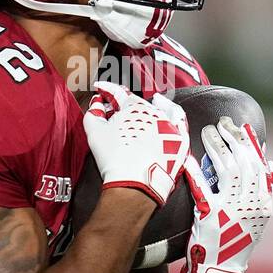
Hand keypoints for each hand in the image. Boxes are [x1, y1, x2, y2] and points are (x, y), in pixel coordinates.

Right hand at [83, 80, 189, 205]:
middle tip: (112, 112)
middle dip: (123, 106)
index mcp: (133, 107)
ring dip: (146, 110)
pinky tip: (165, 113)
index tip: (101, 89)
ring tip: (136, 115)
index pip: (118, 92)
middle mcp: (154, 112)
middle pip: (137, 104)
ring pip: (157, 110)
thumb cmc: (115, 159)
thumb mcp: (95, 132)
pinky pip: (178, 121)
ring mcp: (169, 125)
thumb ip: (93, 113)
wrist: (135, 184)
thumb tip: (97, 105)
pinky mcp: (179, 140)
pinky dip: (171, 115)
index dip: (107, 89)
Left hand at [180, 118, 272, 272]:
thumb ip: (266, 190)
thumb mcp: (259, 216)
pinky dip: (196, 172)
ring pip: (227, 170)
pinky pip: (203, 189)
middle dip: (232, 139)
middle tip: (222, 123)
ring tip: (208, 131)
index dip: (250, 143)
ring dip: (217, 147)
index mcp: (263, 202)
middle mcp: (250, 204)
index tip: (242, 126)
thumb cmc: (238, 238)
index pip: (258, 164)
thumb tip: (270, 163)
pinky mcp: (211, 216)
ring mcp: (232, 209)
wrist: (223, 269)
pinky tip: (189, 158)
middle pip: (243, 163)